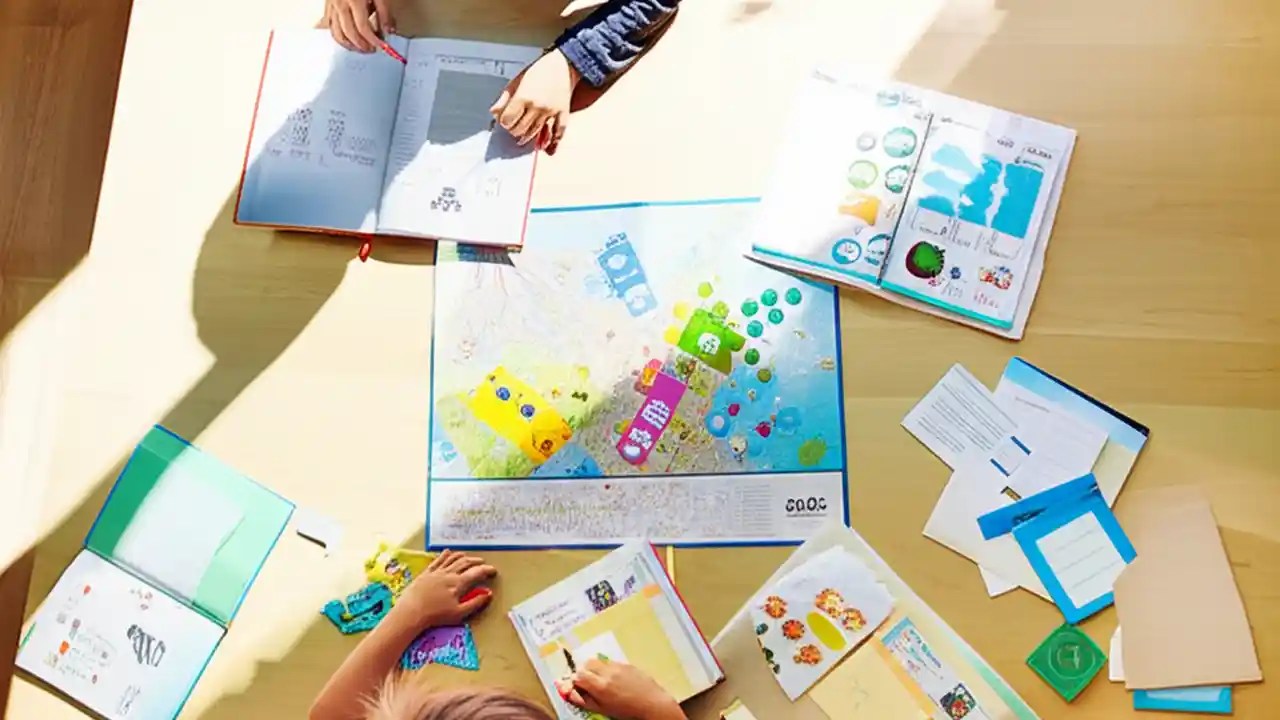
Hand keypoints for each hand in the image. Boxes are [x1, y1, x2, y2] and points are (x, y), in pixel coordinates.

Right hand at [323, 0, 393, 52]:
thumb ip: (384, 13)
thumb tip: (388, 32)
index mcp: (354, 1)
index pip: (363, 28)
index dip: (374, 40)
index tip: (383, 47)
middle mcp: (340, 5)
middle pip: (349, 33)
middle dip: (362, 45)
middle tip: (373, 50)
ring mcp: (331, 6)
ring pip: (337, 34)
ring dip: (350, 46)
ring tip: (362, 49)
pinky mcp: (327, 7)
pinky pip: (331, 28)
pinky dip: (340, 38)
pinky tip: (349, 41)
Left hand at [393, 550, 495, 628]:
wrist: (411, 611)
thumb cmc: (436, 615)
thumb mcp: (459, 613)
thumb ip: (475, 602)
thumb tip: (488, 594)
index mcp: (458, 583)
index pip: (477, 573)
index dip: (487, 570)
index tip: (493, 571)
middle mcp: (449, 574)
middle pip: (465, 563)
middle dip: (476, 562)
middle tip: (483, 564)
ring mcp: (437, 572)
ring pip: (453, 559)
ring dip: (463, 556)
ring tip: (469, 556)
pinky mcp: (426, 573)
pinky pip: (438, 560)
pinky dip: (445, 555)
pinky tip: (448, 552)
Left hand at [490, 50, 580, 152]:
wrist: (563, 64)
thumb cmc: (540, 70)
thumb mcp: (517, 80)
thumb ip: (504, 98)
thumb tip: (494, 112)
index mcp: (523, 97)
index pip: (507, 120)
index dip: (504, 121)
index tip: (505, 118)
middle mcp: (537, 106)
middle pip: (519, 129)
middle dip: (514, 128)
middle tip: (514, 123)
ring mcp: (550, 112)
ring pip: (534, 133)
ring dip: (526, 135)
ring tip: (523, 130)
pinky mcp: (562, 114)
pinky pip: (557, 132)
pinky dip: (551, 140)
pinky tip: (545, 144)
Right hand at [561, 659, 684, 719]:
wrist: (651, 703)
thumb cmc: (626, 711)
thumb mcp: (603, 709)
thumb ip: (584, 700)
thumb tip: (570, 693)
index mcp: (599, 686)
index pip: (578, 675)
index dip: (575, 680)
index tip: (577, 686)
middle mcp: (607, 672)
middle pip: (586, 663)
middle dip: (584, 671)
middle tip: (588, 682)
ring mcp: (618, 666)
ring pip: (599, 661)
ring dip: (595, 668)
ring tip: (601, 680)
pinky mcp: (627, 664)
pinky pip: (611, 662)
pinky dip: (607, 668)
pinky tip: (614, 679)